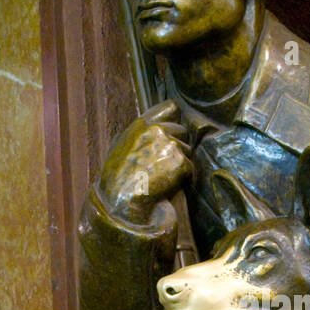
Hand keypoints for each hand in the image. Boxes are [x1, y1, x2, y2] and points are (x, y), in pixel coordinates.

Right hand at [98, 100, 191, 223]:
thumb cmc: (119, 178)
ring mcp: (171, 145)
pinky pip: (190, 168)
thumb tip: (151, 127)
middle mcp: (158, 130)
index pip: (169, 108)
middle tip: (163, 164)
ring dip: (180, 163)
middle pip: (182, 131)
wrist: (124, 201)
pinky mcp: (181, 162)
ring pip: (187, 150)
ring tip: (161, 175)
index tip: (173, 130)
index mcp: (142, 124)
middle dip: (178, 146)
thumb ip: (137, 134)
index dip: (174, 119)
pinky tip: (167, 184)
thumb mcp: (119, 147)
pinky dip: (183, 178)